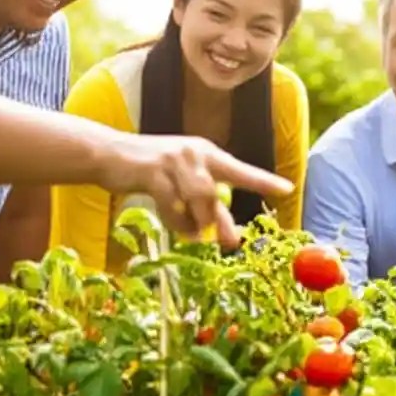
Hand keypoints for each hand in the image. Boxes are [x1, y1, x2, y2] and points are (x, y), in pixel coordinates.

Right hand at [102, 135, 294, 248]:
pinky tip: (175, 226)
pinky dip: (175, 222)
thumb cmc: (148, 170)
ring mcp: (173, 161)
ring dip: (196, 222)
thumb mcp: (179, 178)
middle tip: (233, 242)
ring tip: (192, 233)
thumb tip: (218, 230)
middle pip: (217, 193)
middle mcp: (194, 153)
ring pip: (197, 200)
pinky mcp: (153, 172)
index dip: (263, 181)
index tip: (286, 189)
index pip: (240, 169)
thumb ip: (200, 198)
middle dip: (222, 222)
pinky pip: (172, 205)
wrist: (108, 153)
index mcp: (206, 153)